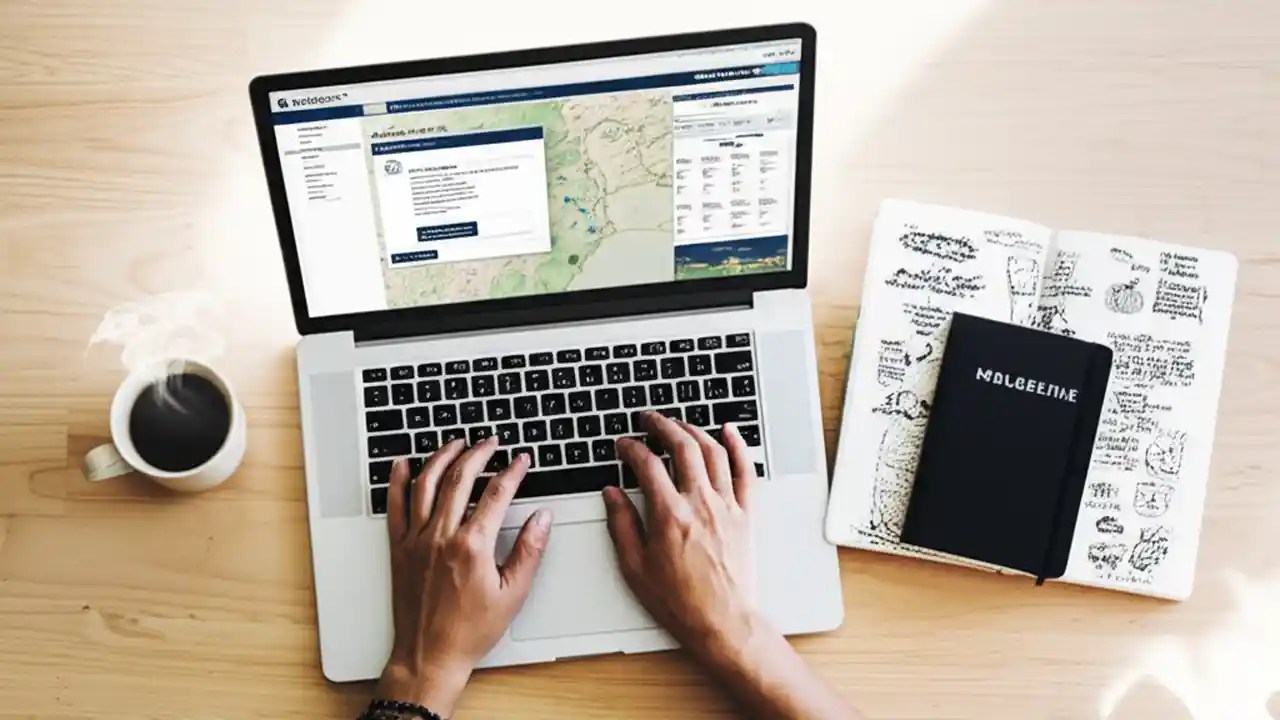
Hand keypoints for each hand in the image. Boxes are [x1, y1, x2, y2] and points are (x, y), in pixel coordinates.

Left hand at [376, 437, 550, 716]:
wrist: (429, 656)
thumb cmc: (469, 631)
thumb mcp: (512, 593)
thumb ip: (529, 551)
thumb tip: (542, 519)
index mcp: (472, 546)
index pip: (497, 494)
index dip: (512, 471)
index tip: (520, 460)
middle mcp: (441, 537)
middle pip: (461, 479)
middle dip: (478, 453)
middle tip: (491, 442)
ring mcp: (416, 540)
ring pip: (427, 484)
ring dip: (442, 457)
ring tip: (456, 444)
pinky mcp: (398, 548)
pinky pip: (395, 506)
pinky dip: (397, 481)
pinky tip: (403, 464)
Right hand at [605, 414, 861, 718]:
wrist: (722, 621)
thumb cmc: (680, 601)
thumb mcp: (635, 567)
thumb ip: (622, 524)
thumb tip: (612, 494)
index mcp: (670, 515)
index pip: (647, 464)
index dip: (631, 447)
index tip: (623, 444)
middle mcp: (700, 504)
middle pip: (682, 447)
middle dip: (662, 425)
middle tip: (649, 419)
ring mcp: (726, 506)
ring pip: (713, 452)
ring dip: (694, 431)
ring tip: (679, 424)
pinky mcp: (745, 514)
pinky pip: (745, 471)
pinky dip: (738, 447)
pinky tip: (729, 432)